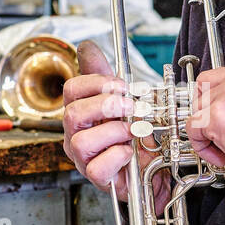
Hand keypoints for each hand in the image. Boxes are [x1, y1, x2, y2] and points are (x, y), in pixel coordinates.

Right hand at [61, 40, 169, 206]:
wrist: (152, 167)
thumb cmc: (132, 134)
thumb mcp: (121, 99)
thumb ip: (103, 74)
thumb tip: (86, 47)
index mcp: (80, 111)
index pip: (72, 90)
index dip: (96, 83)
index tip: (121, 85)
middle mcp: (75, 134)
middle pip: (73, 114)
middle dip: (106, 106)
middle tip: (130, 106)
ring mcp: (83, 157)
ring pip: (82, 141)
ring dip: (114, 132)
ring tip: (132, 131)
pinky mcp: (96, 177)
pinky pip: (97, 167)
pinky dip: (117, 156)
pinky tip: (129, 152)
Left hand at [187, 63, 224, 182]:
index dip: (223, 98)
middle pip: (207, 85)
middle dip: (207, 107)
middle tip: (215, 127)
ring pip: (198, 107)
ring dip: (205, 128)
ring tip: (221, 146)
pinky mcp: (216, 116)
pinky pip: (193, 128)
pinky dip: (201, 145)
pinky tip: (218, 156)